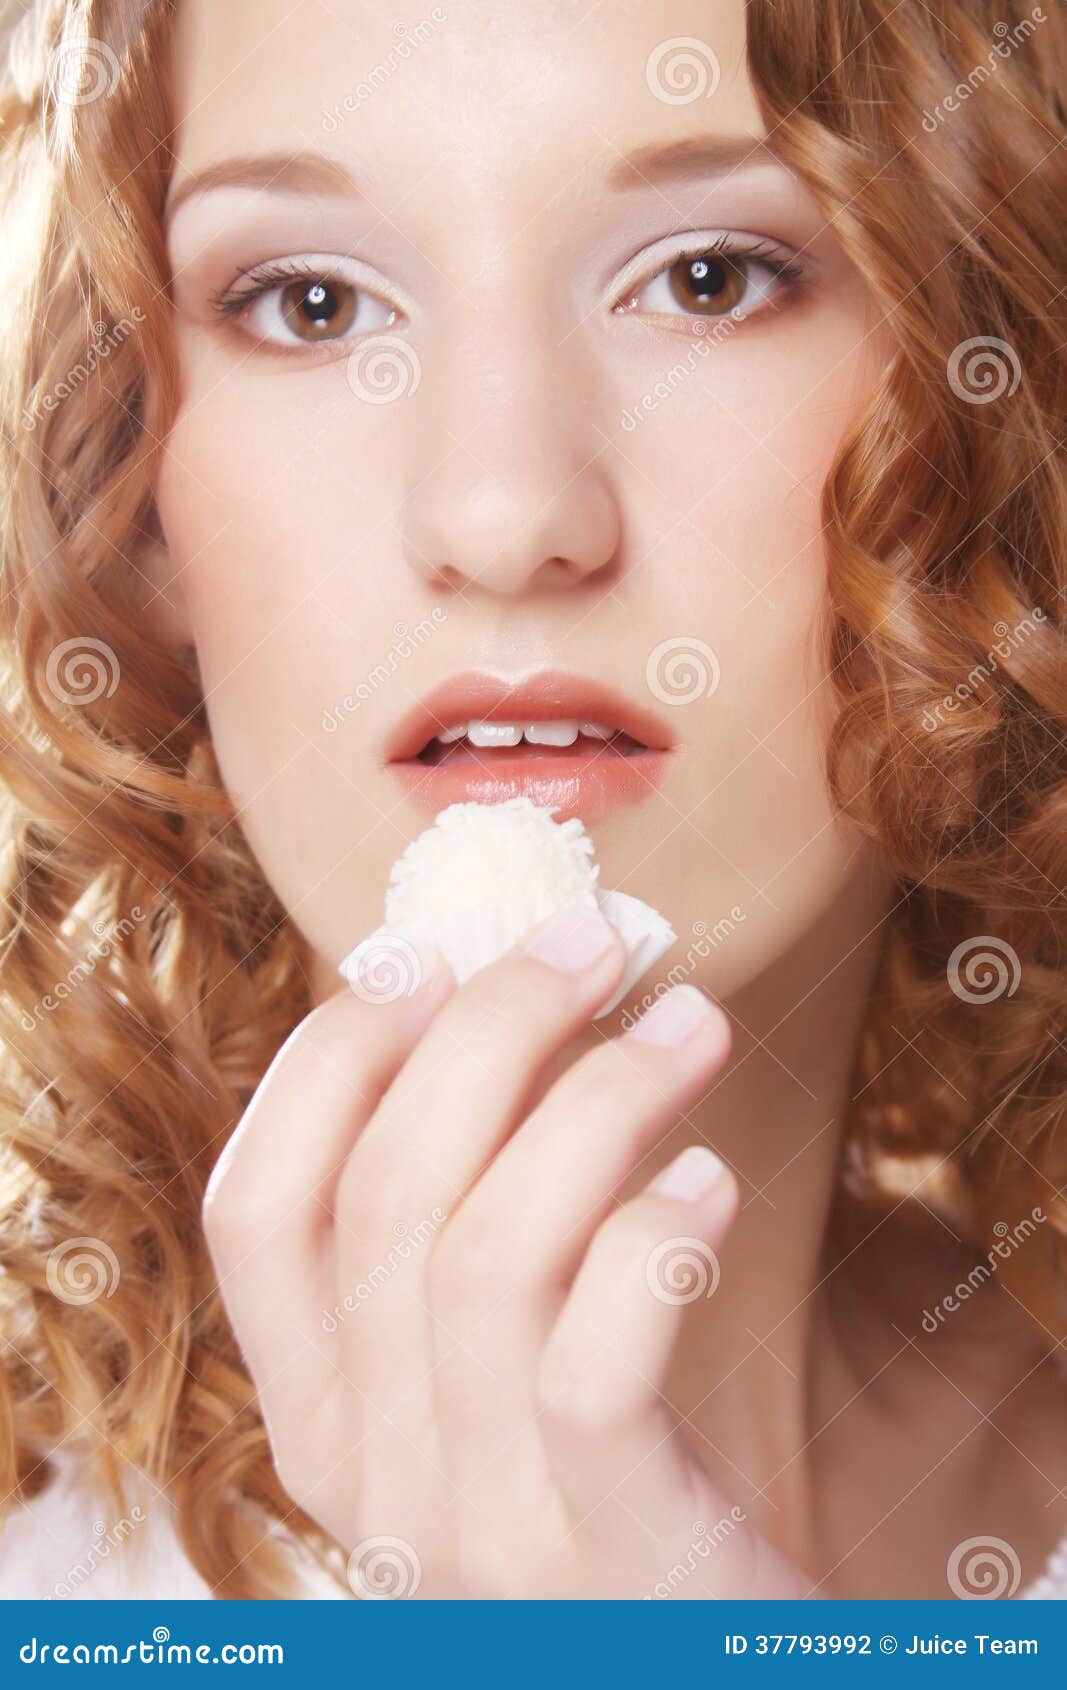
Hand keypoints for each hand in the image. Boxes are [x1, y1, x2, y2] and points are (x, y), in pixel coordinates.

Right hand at [203, 905, 809, 1598]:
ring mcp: (474, 1529)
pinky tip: (709, 1179)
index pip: (253, 1204)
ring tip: (691, 1024)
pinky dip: (650, 1239)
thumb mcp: (490, 1366)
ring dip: (597, 1097)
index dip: (332, 1056)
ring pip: (486, 1253)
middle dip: (494, 1024)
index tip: (430, 951)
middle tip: (598, 941)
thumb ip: (455, 1225)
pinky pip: (591, 1366)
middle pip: (386, 1190)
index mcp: (315, 1412)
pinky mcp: (607, 1556)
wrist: (700, 1654)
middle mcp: (362, 1478)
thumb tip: (481, 999)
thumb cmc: (611, 1478)